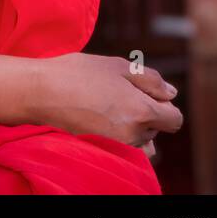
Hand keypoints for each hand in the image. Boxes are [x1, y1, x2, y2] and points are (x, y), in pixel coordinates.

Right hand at [28, 52, 182, 147]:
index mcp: (142, 111)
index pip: (174, 119)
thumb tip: (172, 93)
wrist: (42, 93)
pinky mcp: (104, 151)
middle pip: (156, 129)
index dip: (164, 103)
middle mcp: (134, 134)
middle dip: (147, 112)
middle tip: (119, 92)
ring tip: (112, 108)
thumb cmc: (79, 73)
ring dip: (136, 128)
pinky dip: (123, 138)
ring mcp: (119, 146)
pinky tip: (104, 120)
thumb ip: (151, 79)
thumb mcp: (118, 66)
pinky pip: (126, 149)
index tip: (145, 92)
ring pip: (142, 142)